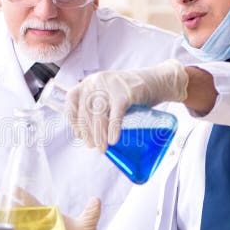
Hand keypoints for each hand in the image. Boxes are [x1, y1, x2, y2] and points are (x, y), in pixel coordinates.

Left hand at [66, 60, 187, 151]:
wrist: (156, 81)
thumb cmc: (129, 93)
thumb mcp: (107, 95)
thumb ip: (95, 108)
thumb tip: (87, 135)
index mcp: (89, 82)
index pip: (72, 101)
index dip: (73, 120)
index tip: (79, 135)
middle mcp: (96, 81)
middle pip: (85, 111)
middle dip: (88, 132)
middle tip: (94, 146)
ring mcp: (111, 86)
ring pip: (99, 114)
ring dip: (99, 135)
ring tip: (102, 148)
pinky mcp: (126, 93)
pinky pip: (116, 113)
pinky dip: (113, 128)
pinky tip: (113, 140)